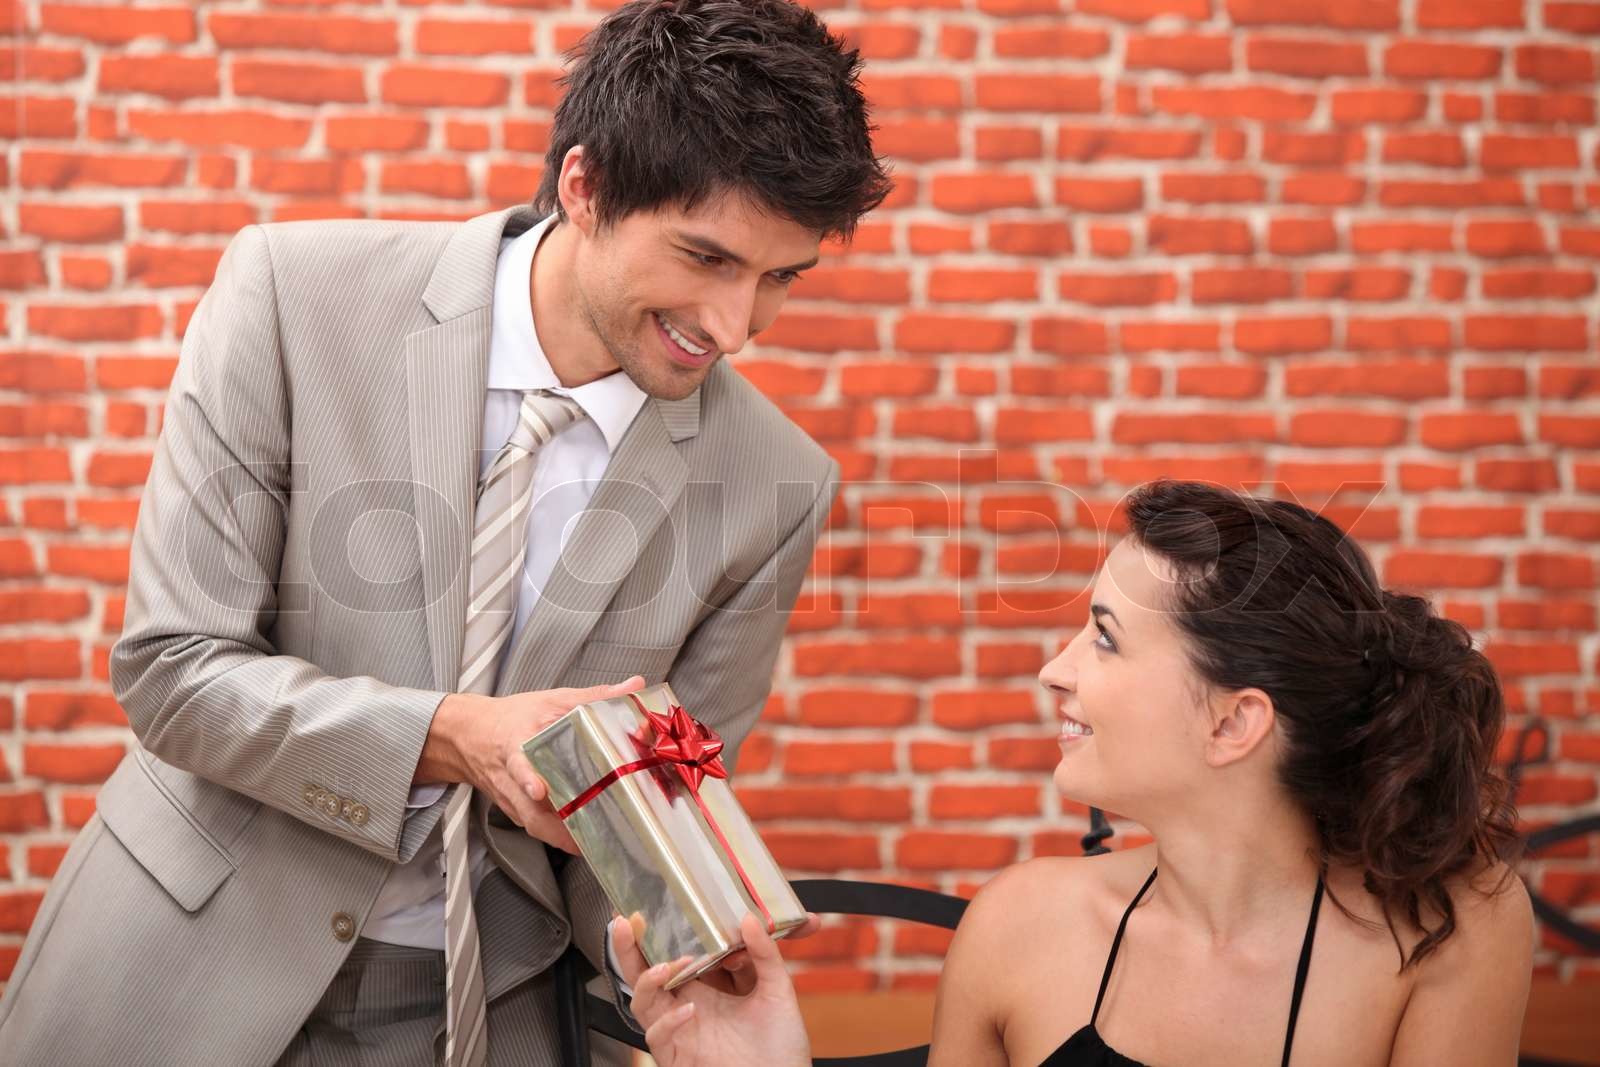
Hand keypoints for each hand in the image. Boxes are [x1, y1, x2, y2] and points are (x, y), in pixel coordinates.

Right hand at [417, 676, 645, 852]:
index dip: (527, 778)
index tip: (538, 789)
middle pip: (528, 808)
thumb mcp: (550, 699)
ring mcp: (512, 797)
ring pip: (532, 824)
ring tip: (589, 844)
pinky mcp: (515, 809)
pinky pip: (535, 827)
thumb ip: (593, 696)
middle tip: (580, 834)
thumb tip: (634, 686)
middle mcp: (511, 776)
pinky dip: (557, 836)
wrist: (469, 736)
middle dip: (553, 826)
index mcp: (516, 744)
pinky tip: (581, 841)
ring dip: (560, 837)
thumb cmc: (512, 718)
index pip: (518, 763)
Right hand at [611, 912, 811, 1066]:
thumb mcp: (777, 990)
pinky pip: (658, 1036)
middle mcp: (686, 1005)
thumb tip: (750, 919)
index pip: (673, 955)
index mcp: (706, 987)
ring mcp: (679, 1031)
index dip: (657, 935)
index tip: (651, 908)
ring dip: (648, 981)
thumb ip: (765, 953)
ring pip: (642, 1003)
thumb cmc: (779, 1044)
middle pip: (645, 974)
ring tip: (667, 966)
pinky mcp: (677, 1056)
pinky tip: (689, 1010)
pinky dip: (669, 1021)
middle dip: (630, 949)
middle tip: (626, 923)